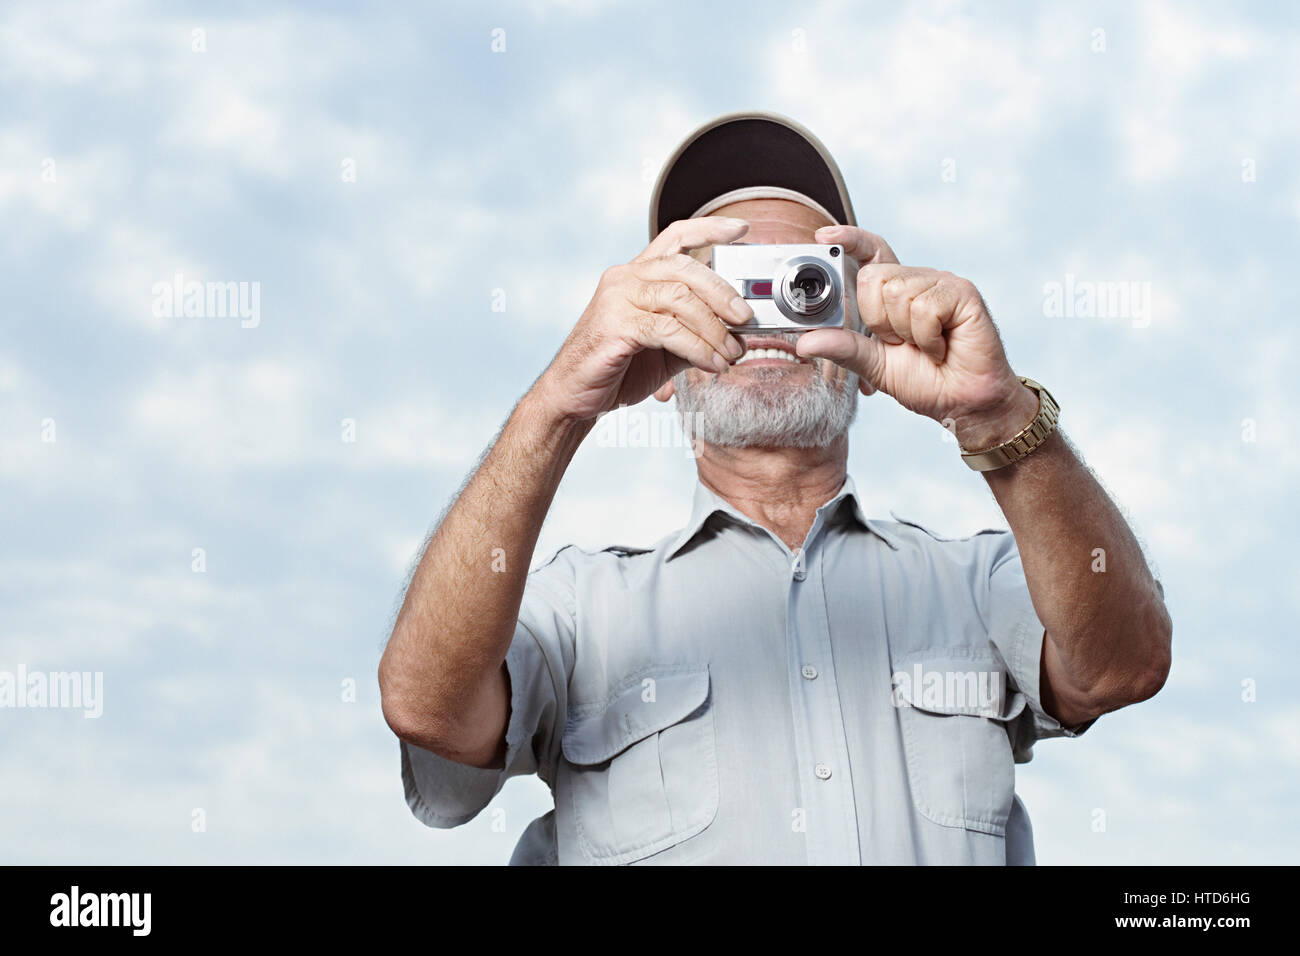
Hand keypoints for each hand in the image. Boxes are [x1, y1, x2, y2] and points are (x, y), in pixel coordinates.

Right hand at [534, 217, 754, 421]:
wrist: (574, 396)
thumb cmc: (616, 368)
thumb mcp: (667, 349)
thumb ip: (699, 337)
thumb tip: (738, 339)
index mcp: (637, 275)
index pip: (675, 237)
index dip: (710, 229)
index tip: (741, 229)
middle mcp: (626, 278)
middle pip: (686, 268)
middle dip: (723, 293)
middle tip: (745, 317)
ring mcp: (618, 298)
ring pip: (680, 299)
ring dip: (714, 328)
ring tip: (730, 353)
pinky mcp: (616, 325)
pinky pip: (668, 330)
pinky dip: (697, 348)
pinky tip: (711, 364)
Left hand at [795, 224, 1034, 448]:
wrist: (964, 402)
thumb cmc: (926, 381)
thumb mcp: (873, 365)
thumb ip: (843, 348)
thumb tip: (804, 343)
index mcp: (895, 292)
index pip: (871, 252)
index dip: (849, 240)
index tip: (824, 236)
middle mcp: (917, 280)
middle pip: (873, 277)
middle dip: (877, 320)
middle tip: (901, 342)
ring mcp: (940, 283)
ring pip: (897, 293)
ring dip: (905, 332)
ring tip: (925, 346)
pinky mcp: (962, 293)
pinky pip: (924, 308)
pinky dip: (927, 338)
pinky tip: (941, 348)